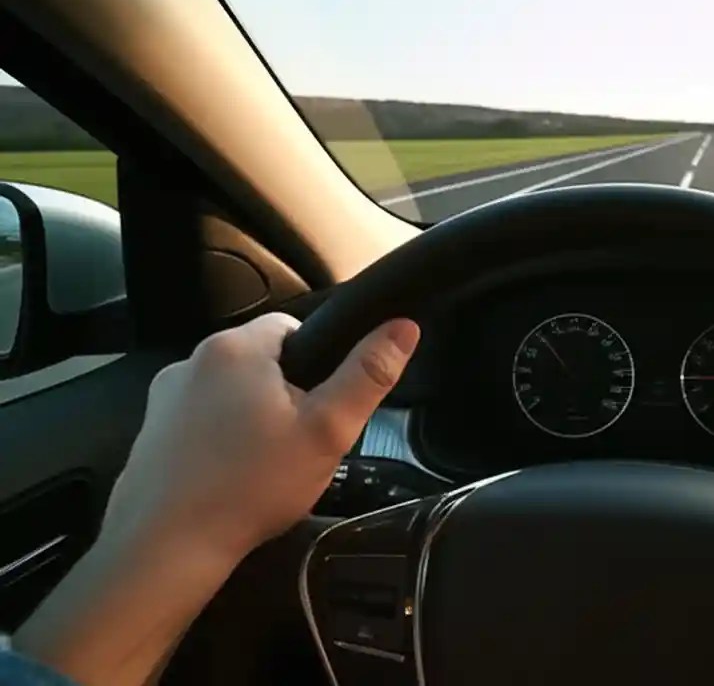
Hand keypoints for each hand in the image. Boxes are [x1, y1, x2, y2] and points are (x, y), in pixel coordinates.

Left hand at [102, 313, 420, 563]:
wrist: (166, 546)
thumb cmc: (253, 485)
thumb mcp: (327, 431)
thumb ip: (367, 376)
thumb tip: (404, 326)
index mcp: (236, 347)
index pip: (292, 327)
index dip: (317, 365)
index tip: (321, 409)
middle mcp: (192, 359)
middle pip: (260, 361)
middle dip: (284, 394)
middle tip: (298, 444)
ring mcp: (163, 396)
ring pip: (229, 391)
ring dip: (249, 415)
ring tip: (263, 465)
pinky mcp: (149, 431)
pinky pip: (199, 419)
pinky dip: (217, 439)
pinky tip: (227, 477)